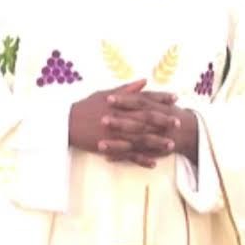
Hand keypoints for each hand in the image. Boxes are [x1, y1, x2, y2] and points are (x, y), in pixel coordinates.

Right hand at [70, 81, 187, 167]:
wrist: (66, 123)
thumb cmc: (85, 107)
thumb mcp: (104, 93)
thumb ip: (126, 88)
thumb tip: (144, 81)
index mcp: (120, 103)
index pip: (144, 98)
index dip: (161, 98)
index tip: (175, 98)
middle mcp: (120, 117)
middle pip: (146, 118)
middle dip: (163, 120)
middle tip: (178, 122)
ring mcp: (115, 133)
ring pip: (140, 138)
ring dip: (157, 142)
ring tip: (171, 145)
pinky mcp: (110, 146)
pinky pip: (128, 155)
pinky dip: (141, 159)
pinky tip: (153, 163)